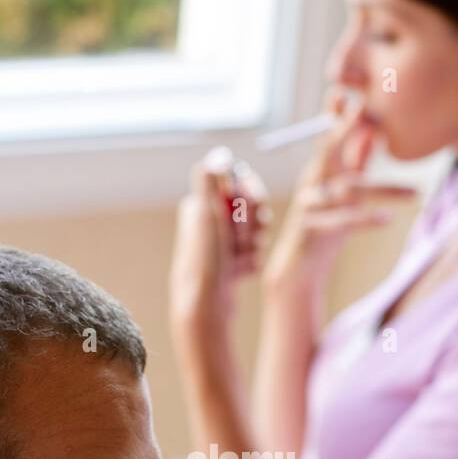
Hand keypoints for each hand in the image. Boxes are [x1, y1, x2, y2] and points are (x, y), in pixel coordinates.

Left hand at [169, 155, 270, 339]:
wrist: (206, 305)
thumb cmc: (205, 259)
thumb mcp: (206, 213)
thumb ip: (210, 180)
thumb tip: (220, 154)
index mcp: (202, 205)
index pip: (240, 186)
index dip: (251, 197)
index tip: (250, 207)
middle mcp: (209, 223)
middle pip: (250, 210)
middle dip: (252, 224)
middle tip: (243, 239)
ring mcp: (220, 245)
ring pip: (255, 234)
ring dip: (253, 245)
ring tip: (239, 259)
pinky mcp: (229, 266)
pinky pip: (253, 256)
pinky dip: (250, 263)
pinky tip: (240, 273)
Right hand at [262, 88, 416, 294]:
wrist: (299, 269)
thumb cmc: (326, 227)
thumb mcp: (343, 193)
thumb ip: (355, 164)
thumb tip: (378, 133)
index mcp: (319, 170)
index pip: (327, 135)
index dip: (335, 113)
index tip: (346, 91)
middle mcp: (311, 182)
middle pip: (329, 151)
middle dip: (346, 129)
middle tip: (367, 112)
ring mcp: (309, 206)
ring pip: (347, 191)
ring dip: (385, 189)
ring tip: (417, 194)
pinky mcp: (312, 231)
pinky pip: (342, 222)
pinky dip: (366, 219)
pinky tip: (388, 220)